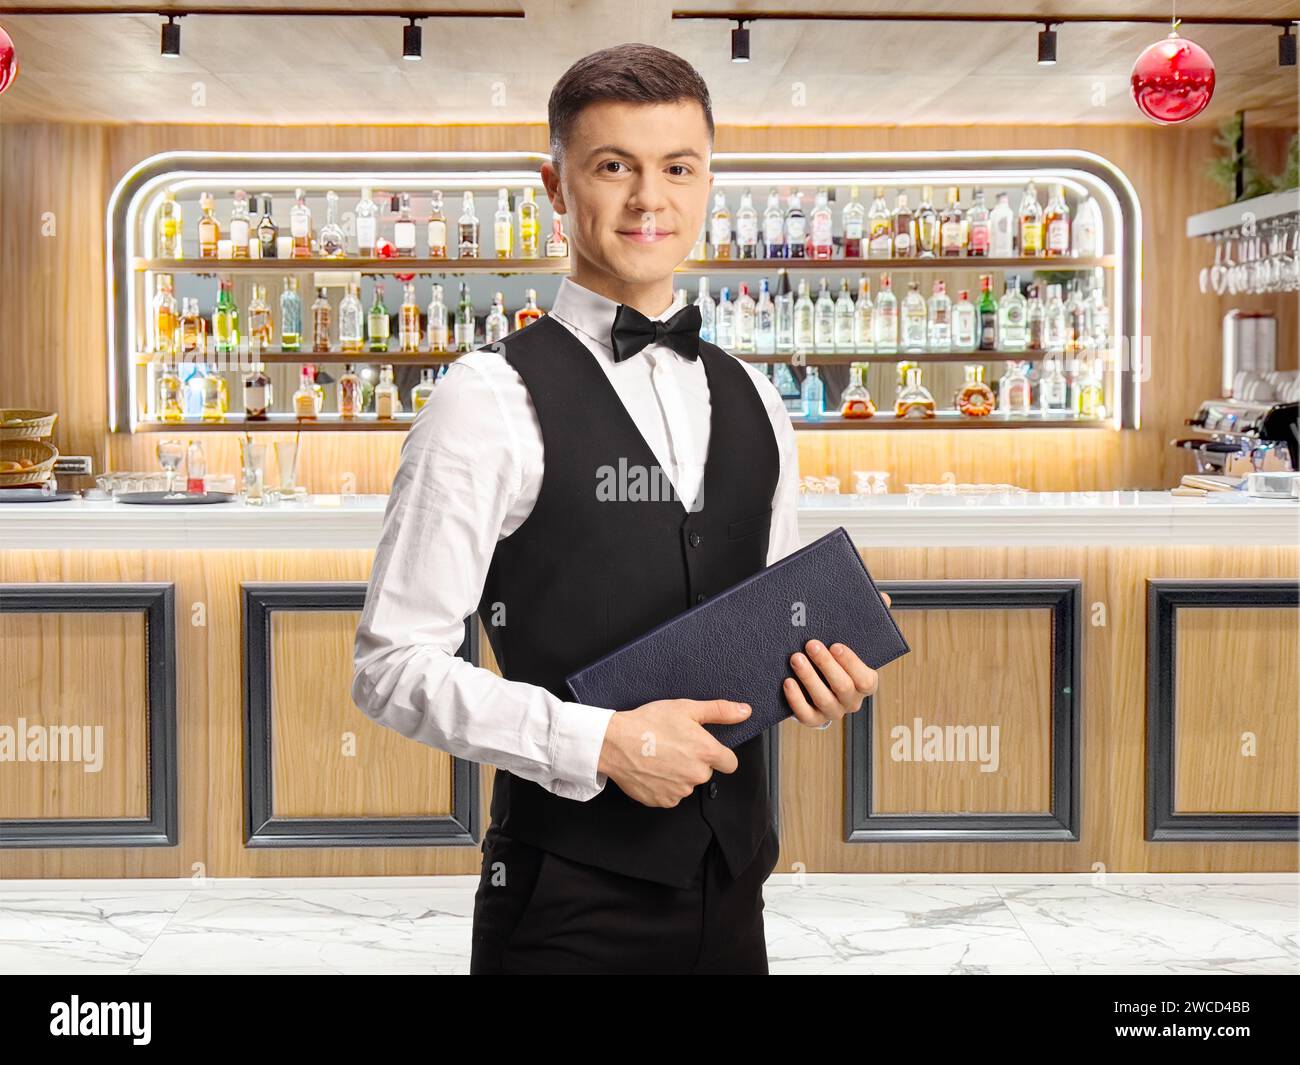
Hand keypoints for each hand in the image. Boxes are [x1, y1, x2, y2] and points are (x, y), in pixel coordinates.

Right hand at [597, 698, 748, 808]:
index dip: (719, 754)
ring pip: (687, 784)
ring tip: (660, 757)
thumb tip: (744, 712)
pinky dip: (664, 785)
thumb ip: (720, 711)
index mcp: (706, 752)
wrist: (615, 742)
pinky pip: (671, 795)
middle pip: (706, 772)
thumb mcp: (686, 708)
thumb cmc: (648, 723)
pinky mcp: (663, 801)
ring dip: (679, 774)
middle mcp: (696, 775)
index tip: (704, 748)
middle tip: (674, 747)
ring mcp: (679, 791)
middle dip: (695, 762)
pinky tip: (653, 770)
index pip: (730, 763)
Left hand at [785, 587, 890, 730]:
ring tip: (796, 658)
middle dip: (826, 665)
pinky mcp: (813, 718)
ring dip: (809, 677)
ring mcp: (832, 711)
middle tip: (810, 645)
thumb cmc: (838, 656)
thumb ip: (871, 618)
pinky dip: (796, 699)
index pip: (866, 679)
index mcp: (865, 682)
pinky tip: (788, 682)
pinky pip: (806, 715)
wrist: (818, 678)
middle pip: (843, 687)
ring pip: (824, 699)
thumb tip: (883, 598)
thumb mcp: (854, 638)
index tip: (836, 645)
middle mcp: (851, 700)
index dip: (851, 663)